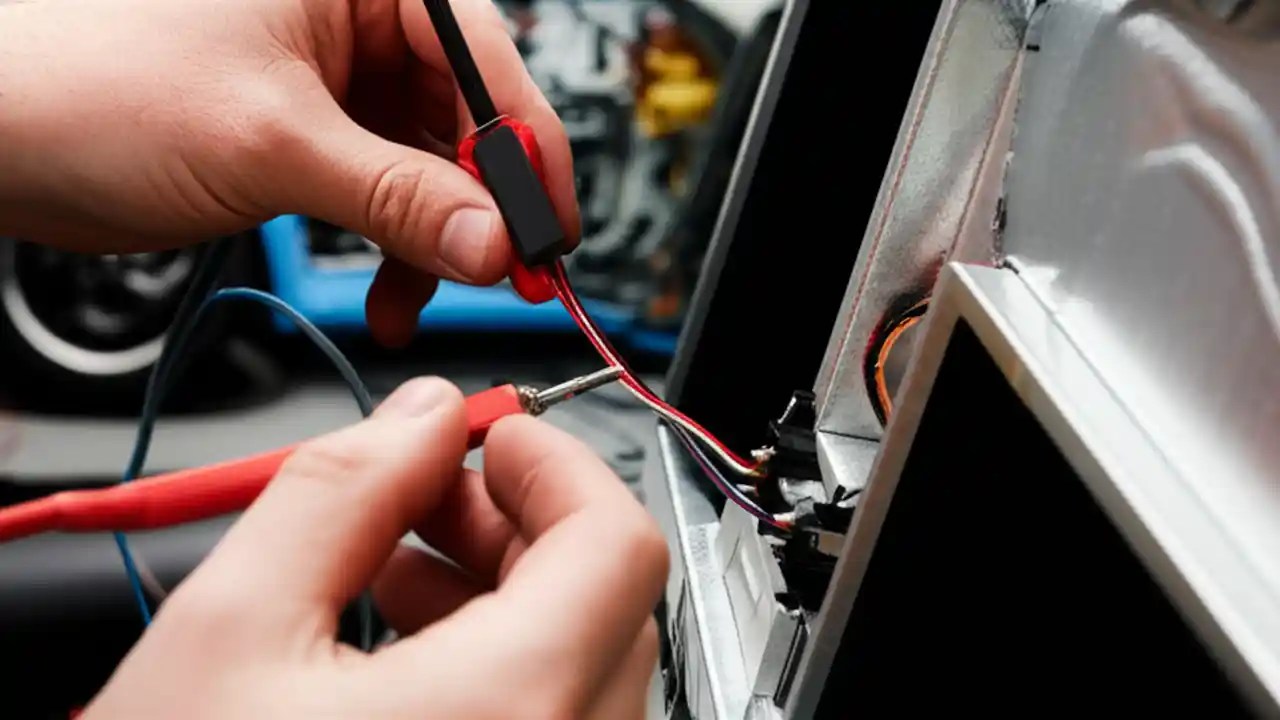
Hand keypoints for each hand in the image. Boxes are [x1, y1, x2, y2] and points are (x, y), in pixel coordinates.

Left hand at [0, 0, 578, 344]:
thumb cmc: (96, 83)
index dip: (523, 152)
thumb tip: (493, 239)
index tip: (543, 231)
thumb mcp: (272, 141)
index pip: (486, 61)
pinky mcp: (322, 143)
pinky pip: (393, 202)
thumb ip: (397, 195)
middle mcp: (361, 26)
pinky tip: (390, 296)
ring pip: (436, 173)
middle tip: (508, 275)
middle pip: (470, 122)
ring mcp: (343, 87)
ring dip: (439, 247)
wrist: (5, 137)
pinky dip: (399, 257)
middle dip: (483, 209)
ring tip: (423, 296)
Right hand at [82, 378, 667, 718]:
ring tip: (399, 572)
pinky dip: (502, 673)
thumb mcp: (230, 630)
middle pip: (605, 605)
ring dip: (507, 600)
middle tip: (428, 497)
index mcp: (516, 710)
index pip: (616, 543)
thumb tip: (417, 420)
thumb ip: (340, 492)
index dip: (556, 466)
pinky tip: (410, 661)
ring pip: (582, 672)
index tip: (496, 438)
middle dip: (518, 528)